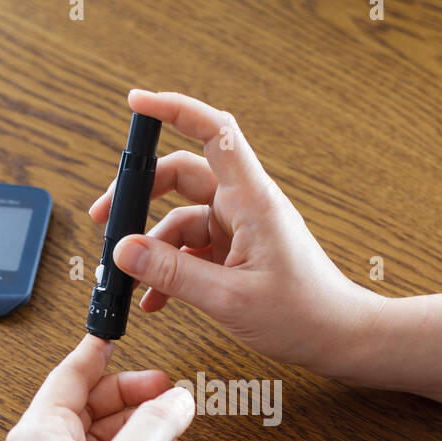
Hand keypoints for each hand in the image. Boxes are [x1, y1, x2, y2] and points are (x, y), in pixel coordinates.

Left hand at [5, 335, 195, 440]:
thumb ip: (157, 422)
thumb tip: (178, 399)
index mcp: (38, 434)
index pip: (70, 374)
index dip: (100, 351)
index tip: (118, 332)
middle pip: (89, 403)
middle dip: (132, 393)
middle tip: (169, 388)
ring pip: (101, 434)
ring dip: (138, 424)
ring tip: (173, 420)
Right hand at [89, 89, 384, 377]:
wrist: (338, 337)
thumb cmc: (302, 314)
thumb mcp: (229, 298)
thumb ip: (174, 273)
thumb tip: (124, 250)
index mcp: (251, 200)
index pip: (213, 132)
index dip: (174, 109)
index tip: (135, 103)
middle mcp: (244, 205)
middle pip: (182, 175)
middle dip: (139, 193)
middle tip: (104, 218)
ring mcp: (240, 228)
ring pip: (181, 218)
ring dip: (152, 246)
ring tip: (128, 278)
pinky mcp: (237, 252)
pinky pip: (192, 249)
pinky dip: (170, 268)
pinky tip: (154, 298)